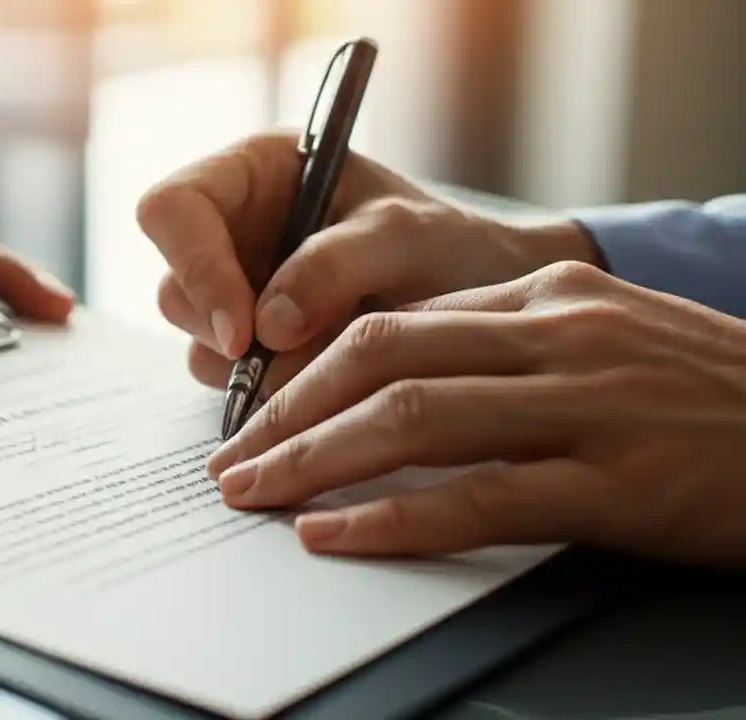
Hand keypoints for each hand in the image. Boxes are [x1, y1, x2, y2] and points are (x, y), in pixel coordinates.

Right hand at [136, 132, 599, 395]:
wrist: (481, 300)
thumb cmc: (445, 244)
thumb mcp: (402, 235)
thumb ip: (333, 266)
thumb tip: (265, 328)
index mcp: (252, 173)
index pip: (172, 209)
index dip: (194, 268)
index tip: (245, 331)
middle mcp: (229, 230)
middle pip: (175, 287)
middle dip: (228, 332)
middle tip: (292, 359)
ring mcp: (233, 292)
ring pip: (198, 343)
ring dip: (256, 368)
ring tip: (336, 356)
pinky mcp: (247, 345)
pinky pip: (229, 380)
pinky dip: (272, 389)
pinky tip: (329, 373)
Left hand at [206, 261, 745, 567]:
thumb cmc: (704, 398)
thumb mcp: (603, 342)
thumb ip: (504, 350)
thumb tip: (393, 386)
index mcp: (546, 296)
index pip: (392, 321)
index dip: (308, 371)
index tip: (257, 413)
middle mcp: (557, 335)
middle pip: (381, 359)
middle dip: (287, 413)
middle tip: (231, 460)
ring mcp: (588, 405)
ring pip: (413, 420)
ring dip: (315, 462)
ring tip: (255, 496)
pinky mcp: (616, 481)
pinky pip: (478, 498)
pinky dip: (392, 519)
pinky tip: (335, 536)